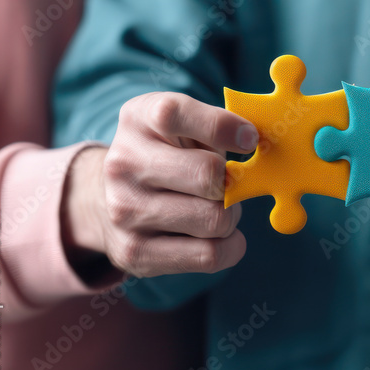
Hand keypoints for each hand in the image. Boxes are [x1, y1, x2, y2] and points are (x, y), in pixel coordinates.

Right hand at [64, 92, 257, 276]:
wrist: (111, 198)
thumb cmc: (171, 155)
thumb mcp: (188, 126)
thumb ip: (222, 127)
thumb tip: (259, 141)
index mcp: (139, 118)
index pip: (175, 114)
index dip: (223, 127)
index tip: (249, 139)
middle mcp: (124, 163)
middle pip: (208, 176)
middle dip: (234, 183)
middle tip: (231, 184)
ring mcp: (124, 210)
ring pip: (214, 220)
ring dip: (231, 216)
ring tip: (217, 208)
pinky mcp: (134, 252)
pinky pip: (208, 255)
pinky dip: (229, 247)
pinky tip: (219, 236)